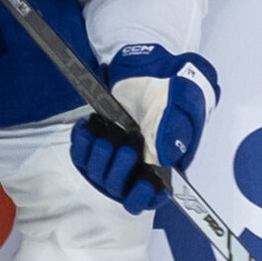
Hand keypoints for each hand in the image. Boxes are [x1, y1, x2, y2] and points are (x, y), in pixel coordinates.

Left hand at [70, 46, 218, 214]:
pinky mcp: (98, 141)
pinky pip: (80, 155)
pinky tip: (87, 127)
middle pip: (119, 188)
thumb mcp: (181, 104)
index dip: (143, 197)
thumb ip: (174, 132)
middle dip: (120, 170)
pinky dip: (81, 144)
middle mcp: (138, 163)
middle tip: (128, 144)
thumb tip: (167, 160)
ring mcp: (115, 153)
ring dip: (99, 156)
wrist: (149, 63)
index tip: (143, 185)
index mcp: (164, 162)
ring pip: (97, 174)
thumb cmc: (171, 87)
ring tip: (109, 132)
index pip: (150, 196)